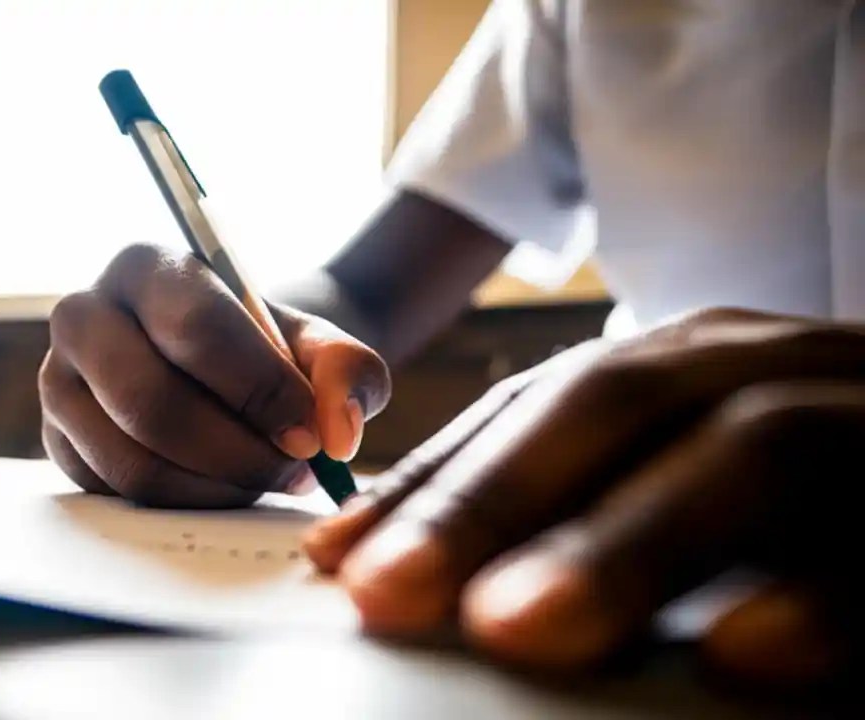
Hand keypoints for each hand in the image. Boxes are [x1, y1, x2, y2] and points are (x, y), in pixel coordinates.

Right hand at [39, 243, 390, 508]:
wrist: (214, 366)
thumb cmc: (263, 349)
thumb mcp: (316, 344)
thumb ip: (346, 371)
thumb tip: (335, 432)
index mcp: (146, 267)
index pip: (195, 329)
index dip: (260, 390)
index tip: (310, 435)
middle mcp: (83, 316)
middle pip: (151, 403)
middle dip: (238, 454)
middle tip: (294, 471)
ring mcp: (56, 382)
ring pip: (133, 461)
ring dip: (216, 487)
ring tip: (265, 477)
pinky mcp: (57, 441)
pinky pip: (118, 494)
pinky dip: (185, 502)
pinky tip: (223, 484)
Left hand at [304, 308, 864, 687]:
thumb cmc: (822, 497)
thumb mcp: (678, 477)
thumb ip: (563, 500)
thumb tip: (379, 556)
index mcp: (699, 362)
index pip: (544, 409)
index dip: (438, 482)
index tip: (339, 566)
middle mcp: (779, 368)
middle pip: (620, 411)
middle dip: (494, 503)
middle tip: (390, 597)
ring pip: (754, 457)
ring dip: (629, 545)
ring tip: (519, 629)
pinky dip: (833, 601)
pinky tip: (748, 657)